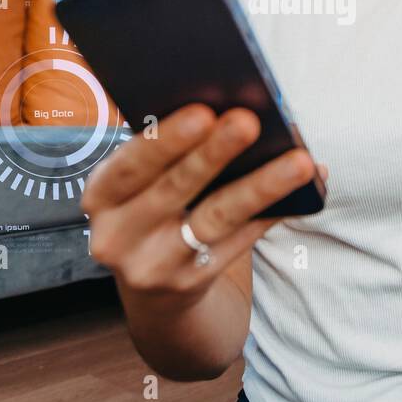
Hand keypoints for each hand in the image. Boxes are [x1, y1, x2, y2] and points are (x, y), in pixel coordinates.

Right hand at [82, 103, 321, 306]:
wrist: (151, 289)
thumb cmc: (153, 212)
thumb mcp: (139, 188)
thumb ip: (166, 154)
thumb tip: (230, 113)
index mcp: (101, 197)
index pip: (129, 166)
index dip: (165, 140)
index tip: (202, 112)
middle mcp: (118, 236)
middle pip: (174, 189)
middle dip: (214, 153)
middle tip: (248, 121)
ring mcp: (154, 266)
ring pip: (216, 218)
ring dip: (261, 186)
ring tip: (299, 161)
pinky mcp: (191, 284)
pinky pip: (240, 242)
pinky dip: (272, 213)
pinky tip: (300, 192)